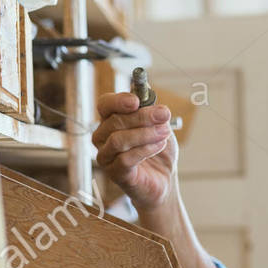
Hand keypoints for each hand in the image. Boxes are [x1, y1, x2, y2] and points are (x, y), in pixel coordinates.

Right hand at [92, 92, 178, 212]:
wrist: (164, 179)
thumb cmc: (158, 150)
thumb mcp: (159, 125)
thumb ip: (151, 108)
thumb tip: (146, 89)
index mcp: (110, 120)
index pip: (105, 105)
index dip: (118, 101)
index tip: (137, 101)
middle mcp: (103, 138)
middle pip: (114, 121)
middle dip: (142, 117)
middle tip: (164, 115)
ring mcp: (106, 157)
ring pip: (118, 140)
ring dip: (144, 134)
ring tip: (164, 133)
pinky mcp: (115, 173)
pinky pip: (125, 159)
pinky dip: (145, 150)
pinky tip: (159, 145)